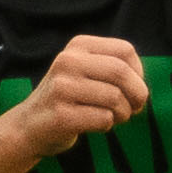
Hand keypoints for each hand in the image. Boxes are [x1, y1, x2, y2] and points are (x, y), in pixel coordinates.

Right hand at [15, 35, 147, 154]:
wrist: (28, 126)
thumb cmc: (68, 99)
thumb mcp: (85, 71)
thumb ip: (112, 68)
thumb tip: (143, 86)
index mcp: (77, 46)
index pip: (125, 50)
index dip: (139, 72)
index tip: (133, 89)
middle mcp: (67, 62)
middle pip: (121, 72)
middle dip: (137, 94)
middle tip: (134, 108)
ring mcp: (62, 88)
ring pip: (115, 98)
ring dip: (122, 114)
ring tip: (112, 117)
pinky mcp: (62, 115)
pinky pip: (103, 119)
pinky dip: (107, 125)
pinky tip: (93, 125)